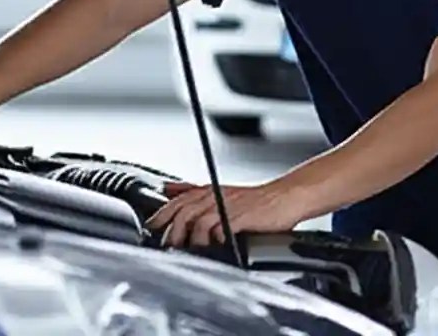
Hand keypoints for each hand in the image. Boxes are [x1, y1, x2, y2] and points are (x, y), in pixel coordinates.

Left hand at [147, 180, 308, 246]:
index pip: (178, 200)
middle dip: (170, 227)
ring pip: (198, 218)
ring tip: (185, 249)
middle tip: (165, 244)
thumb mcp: (222, 191)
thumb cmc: (257, 200)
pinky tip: (211, 245)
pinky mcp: (242, 217)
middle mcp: (216, 196)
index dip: (162, 213)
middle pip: (184, 209)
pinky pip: (220, 226)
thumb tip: (169, 189)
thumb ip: (195, 191)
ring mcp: (228, 206)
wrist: (287, 197)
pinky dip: (212, 236)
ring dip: (188, 236)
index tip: (150, 227)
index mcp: (210, 191)